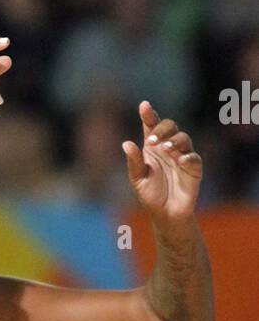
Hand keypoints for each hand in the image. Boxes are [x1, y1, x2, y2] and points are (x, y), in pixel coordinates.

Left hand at [122, 101, 202, 221]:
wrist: (165, 214)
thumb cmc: (151, 195)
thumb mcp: (138, 179)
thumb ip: (134, 162)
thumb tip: (126, 143)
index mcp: (153, 147)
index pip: (151, 126)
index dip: (149, 114)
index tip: (144, 106)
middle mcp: (168, 148)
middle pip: (170, 126)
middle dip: (162, 129)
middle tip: (152, 140)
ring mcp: (182, 156)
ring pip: (184, 138)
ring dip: (174, 141)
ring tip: (165, 149)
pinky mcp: (194, 169)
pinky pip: (194, 158)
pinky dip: (188, 157)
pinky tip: (180, 160)